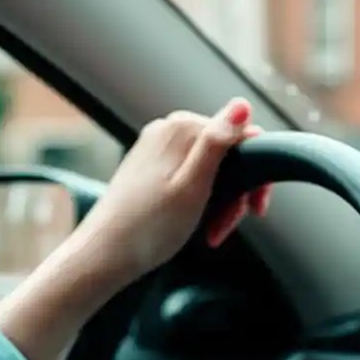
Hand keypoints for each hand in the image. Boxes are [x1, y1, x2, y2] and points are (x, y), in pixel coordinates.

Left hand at [75, 96, 270, 285]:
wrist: (104, 255)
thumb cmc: (149, 228)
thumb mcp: (194, 186)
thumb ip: (218, 143)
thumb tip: (243, 104)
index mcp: (181, 128)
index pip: (242, 138)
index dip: (254, 176)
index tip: (253, 210)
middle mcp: (168, 130)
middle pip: (227, 155)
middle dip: (235, 193)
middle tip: (226, 226)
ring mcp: (158, 148)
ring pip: (211, 169)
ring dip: (220, 202)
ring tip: (212, 232)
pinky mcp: (151, 166)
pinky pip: (191, 177)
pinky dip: (201, 202)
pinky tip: (197, 224)